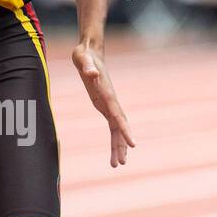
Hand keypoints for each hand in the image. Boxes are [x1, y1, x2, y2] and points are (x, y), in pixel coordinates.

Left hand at [71, 43, 134, 166]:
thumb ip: (87, 66)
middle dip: (121, 145)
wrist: (89, 51)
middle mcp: (110, 101)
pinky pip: (111, 125)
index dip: (125, 130)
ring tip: (116, 164)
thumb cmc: (84, 55)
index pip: (118, 116)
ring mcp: (108, 104)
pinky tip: (113, 150)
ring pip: (116, 129)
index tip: (133, 144)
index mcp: (107, 94)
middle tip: (121, 164)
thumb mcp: (82, 59)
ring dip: (118, 146)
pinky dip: (113, 138)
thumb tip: (92, 73)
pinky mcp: (103, 105)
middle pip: (119, 127)